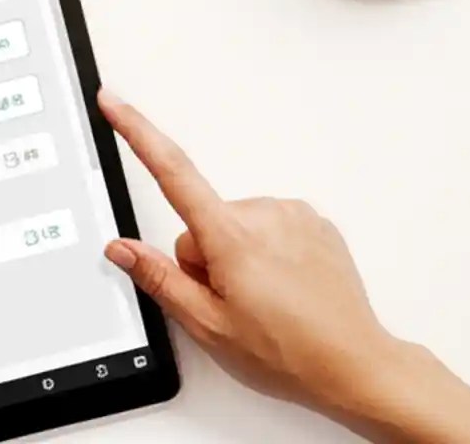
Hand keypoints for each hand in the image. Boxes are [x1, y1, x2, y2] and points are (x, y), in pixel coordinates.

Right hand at [97, 90, 469, 441]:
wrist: (356, 365)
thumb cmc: (289, 353)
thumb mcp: (208, 325)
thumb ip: (159, 278)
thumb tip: (120, 248)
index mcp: (231, 237)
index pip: (170, 172)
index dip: (136, 132)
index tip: (114, 103)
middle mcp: (263, 214)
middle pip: (200, 223)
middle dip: (203, 260)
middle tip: (229, 301)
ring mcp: (293, 215)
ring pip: (233, 227)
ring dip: (235, 258)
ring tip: (262, 299)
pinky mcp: (314, 222)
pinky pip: (267, 228)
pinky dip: (266, 254)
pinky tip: (282, 287)